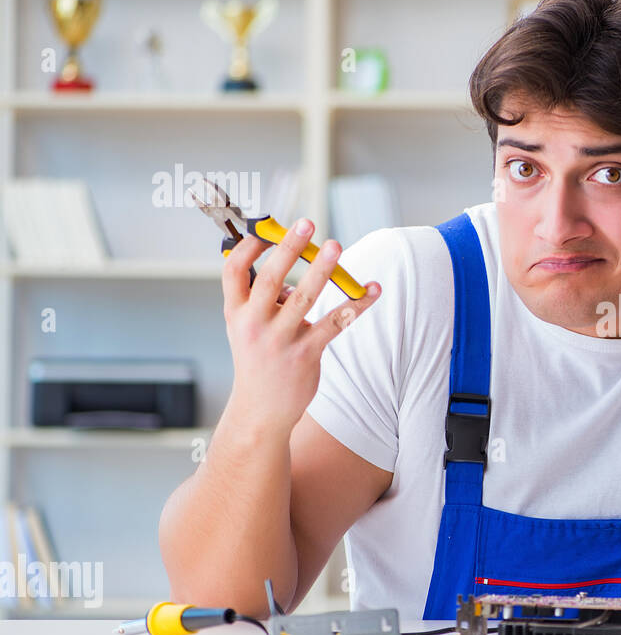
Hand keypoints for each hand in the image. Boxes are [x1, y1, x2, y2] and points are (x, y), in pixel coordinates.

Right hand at [221, 218, 380, 436]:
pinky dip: (356, 304)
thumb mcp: (246, 329)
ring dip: (322, 270)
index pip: (234, 272)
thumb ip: (265, 301)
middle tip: (306, 224)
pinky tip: (372, 289)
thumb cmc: (258, 361)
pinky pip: (336, 322)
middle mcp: (254, 324)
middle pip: (271, 278)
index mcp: (235, 312)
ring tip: (335, 246)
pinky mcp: (306, 353)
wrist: (262, 410)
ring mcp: (280, 340)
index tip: (266, 231)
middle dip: (288, 248)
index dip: (248, 248)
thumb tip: (298, 278)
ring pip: (305, 298)